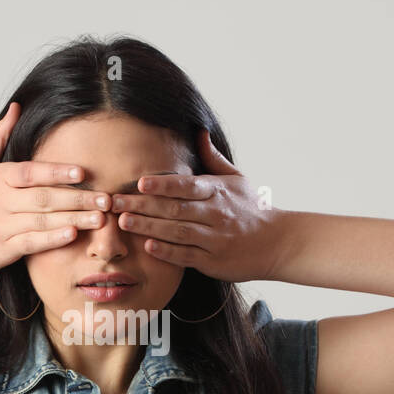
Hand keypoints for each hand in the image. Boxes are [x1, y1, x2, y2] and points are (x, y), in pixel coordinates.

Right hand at [0, 102, 112, 274]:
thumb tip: (16, 108)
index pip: (31, 172)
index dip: (57, 171)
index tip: (82, 173)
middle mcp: (2, 200)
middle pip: (44, 197)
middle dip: (78, 198)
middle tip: (106, 198)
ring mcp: (3, 225)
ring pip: (43, 220)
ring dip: (74, 219)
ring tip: (99, 218)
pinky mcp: (4, 248)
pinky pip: (32, 242)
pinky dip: (52, 239)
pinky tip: (72, 235)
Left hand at [108, 129, 288, 283]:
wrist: (278, 242)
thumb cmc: (252, 209)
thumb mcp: (238, 179)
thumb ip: (213, 158)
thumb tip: (199, 132)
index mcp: (217, 192)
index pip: (187, 186)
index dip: (163, 185)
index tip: (140, 183)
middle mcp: (215, 214)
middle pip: (175, 209)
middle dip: (143, 205)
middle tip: (115, 202)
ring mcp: (214, 239)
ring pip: (177, 232)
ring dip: (149, 227)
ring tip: (124, 222)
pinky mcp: (213, 261)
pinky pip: (186, 256)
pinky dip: (167, 251)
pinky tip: (148, 246)